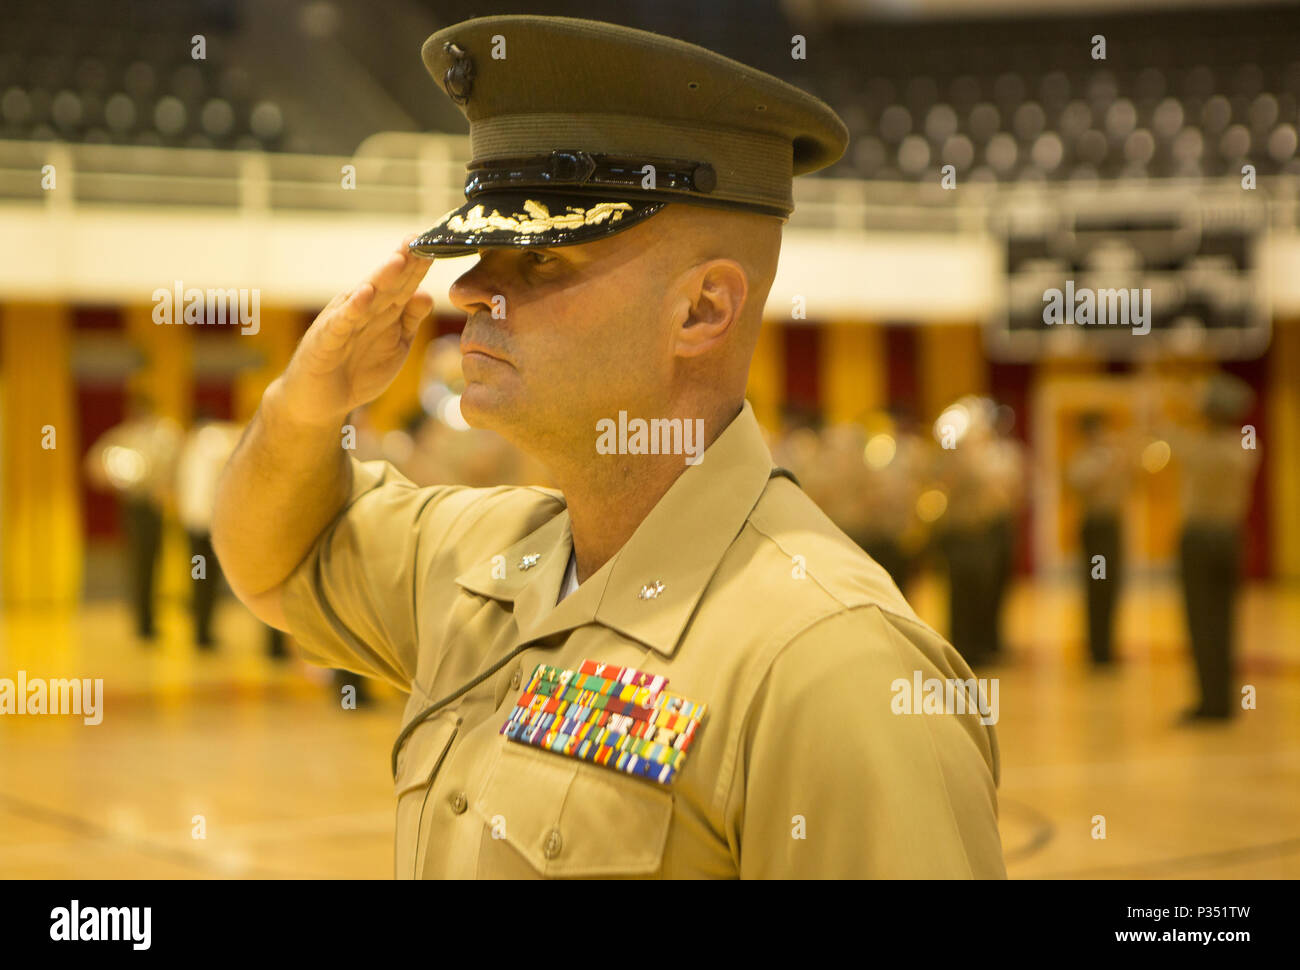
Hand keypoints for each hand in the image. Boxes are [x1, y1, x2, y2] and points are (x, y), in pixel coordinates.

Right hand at [276, 235, 434, 425]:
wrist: (320, 401)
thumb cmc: (358, 368)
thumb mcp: (394, 344)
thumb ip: (410, 319)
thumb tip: (427, 294)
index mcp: (381, 309)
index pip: (403, 283)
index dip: (418, 265)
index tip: (436, 242)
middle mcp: (362, 308)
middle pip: (386, 283)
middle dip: (403, 262)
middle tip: (418, 239)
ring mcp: (343, 322)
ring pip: (365, 297)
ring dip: (381, 278)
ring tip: (398, 260)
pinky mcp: (326, 340)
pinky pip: (341, 322)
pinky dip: (352, 308)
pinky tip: (364, 294)